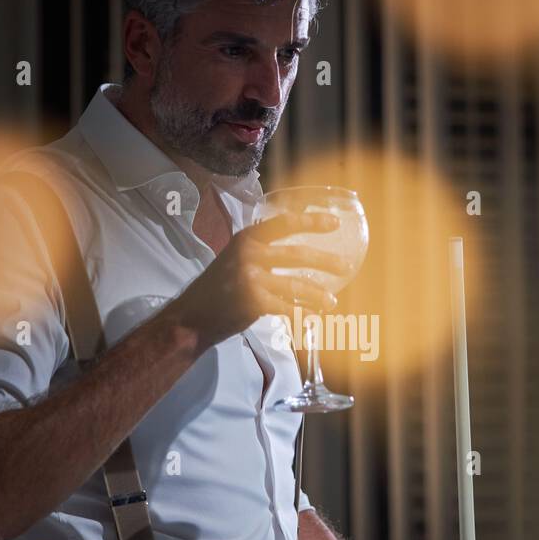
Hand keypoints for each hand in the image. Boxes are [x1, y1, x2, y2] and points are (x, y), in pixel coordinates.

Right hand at [168, 210, 340, 350]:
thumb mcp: (235, 258)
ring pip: (296, 286)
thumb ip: (260, 251)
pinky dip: (302, 314)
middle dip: (326, 262)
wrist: (192, 316)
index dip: (312, 221)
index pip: (284, 224)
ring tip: (332, 302)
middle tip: (346, 266)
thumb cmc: (218, 287)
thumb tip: (298, 250)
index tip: (335, 222)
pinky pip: (288, 308)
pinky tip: (313, 318)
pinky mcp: (254, 303)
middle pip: (298, 255)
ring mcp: (251, 279)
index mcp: (247, 239)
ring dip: (318, 295)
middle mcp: (249, 254)